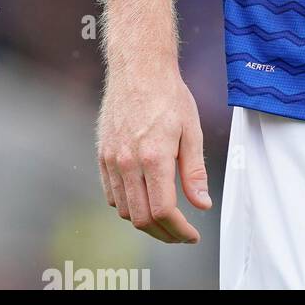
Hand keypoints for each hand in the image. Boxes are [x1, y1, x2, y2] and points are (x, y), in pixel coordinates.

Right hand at [96, 70, 211, 242]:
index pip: (164, 211)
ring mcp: (111, 160)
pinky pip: (112, 194)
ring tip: (167, 219)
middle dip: (164, 233)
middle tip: (182, 234)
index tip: (192, 235)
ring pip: (125, 210)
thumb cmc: (169, 96)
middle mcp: (128, 162)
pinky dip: (128, 205)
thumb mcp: (192, 130)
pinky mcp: (102, 156)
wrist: (138, 69)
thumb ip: (194, 171)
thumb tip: (202, 204)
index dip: (179, 230)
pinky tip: (145, 199)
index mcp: (154, 156)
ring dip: (146, 222)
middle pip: (142, 218)